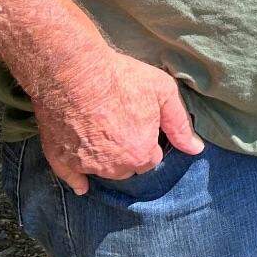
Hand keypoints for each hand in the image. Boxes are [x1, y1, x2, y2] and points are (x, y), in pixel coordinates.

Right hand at [29, 44, 204, 193]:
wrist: (72, 72)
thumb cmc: (121, 78)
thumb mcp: (163, 92)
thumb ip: (180, 124)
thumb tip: (196, 149)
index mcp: (141, 154)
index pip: (151, 160)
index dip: (148, 142)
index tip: (142, 126)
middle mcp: (114, 167)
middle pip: (127, 168)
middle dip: (128, 153)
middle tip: (122, 128)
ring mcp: (86, 165)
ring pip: (103, 171)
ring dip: (106, 160)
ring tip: (103, 135)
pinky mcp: (60, 159)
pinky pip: (71, 178)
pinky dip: (77, 179)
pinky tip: (82, 184)